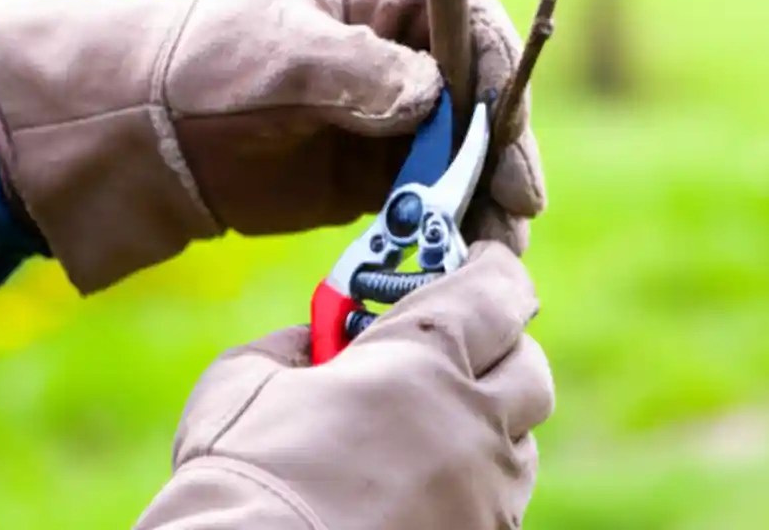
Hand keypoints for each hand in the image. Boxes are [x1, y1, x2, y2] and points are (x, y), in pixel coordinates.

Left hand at [0, 0, 544, 291]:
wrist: (143, 135)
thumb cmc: (205, 65)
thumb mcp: (279, 52)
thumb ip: (358, 69)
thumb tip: (432, 97)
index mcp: (381, 1)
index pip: (469, 22)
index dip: (499, 69)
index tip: (505, 124)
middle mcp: (400, 59)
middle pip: (481, 98)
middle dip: (503, 149)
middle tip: (520, 202)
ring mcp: (391, 123)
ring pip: (464, 156)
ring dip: (488, 198)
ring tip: (501, 246)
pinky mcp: (375, 180)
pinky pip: (429, 202)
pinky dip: (451, 228)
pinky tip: (465, 257)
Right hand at [136, 243, 552, 529]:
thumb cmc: (238, 481)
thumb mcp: (244, 382)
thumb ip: (293, 345)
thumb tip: (310, 340)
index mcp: (423, 359)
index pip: (499, 292)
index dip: (494, 272)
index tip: (483, 264)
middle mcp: (473, 423)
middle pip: (530, 368)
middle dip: (502, 350)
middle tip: (461, 349)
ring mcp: (485, 494)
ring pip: (522, 443)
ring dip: (492, 423)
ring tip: (437, 427)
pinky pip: (501, 505)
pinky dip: (474, 486)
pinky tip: (425, 489)